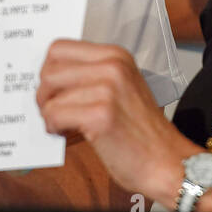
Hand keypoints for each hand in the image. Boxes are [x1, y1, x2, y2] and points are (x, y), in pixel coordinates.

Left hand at [36, 40, 196, 207]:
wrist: (168, 163)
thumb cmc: (140, 132)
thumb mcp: (121, 88)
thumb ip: (91, 76)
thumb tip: (48, 79)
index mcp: (116, 55)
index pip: (59, 48)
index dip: (48, 71)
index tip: (53, 91)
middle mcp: (112, 66)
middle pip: (49, 69)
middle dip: (44, 94)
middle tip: (54, 112)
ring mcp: (107, 88)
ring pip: (48, 93)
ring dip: (49, 114)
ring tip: (63, 126)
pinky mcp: (100, 114)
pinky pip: (54, 115)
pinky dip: (54, 128)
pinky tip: (68, 135)